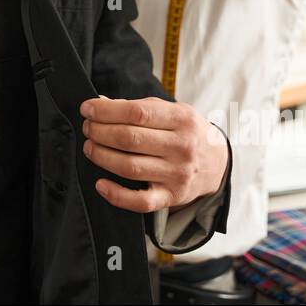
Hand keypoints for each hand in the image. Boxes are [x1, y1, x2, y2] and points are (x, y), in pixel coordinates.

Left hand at [78, 96, 228, 212]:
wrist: (218, 163)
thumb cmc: (187, 133)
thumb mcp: (172, 111)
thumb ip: (139, 107)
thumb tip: (101, 104)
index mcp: (182, 119)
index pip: (137, 112)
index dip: (106, 111)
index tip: (87, 109)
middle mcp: (182, 147)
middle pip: (130, 139)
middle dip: (100, 132)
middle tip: (87, 128)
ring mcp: (177, 174)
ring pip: (130, 167)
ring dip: (102, 156)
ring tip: (89, 148)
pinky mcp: (172, 197)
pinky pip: (141, 201)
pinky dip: (116, 195)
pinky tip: (100, 184)